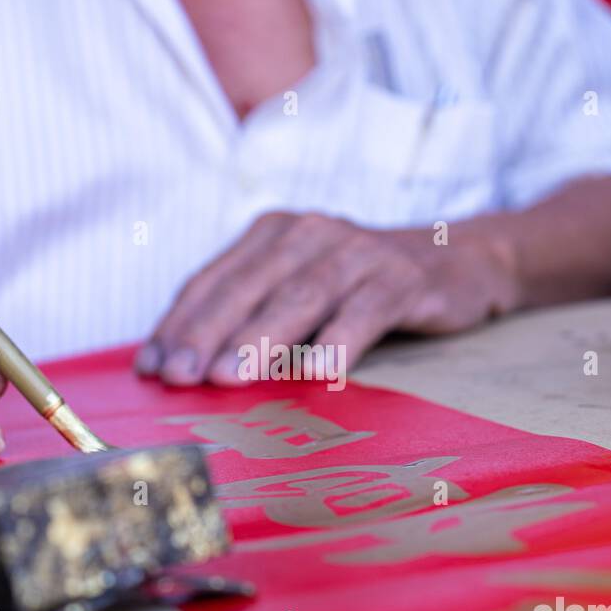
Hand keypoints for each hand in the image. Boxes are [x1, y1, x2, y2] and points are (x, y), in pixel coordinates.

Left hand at [135, 211, 518, 385]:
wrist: (460, 261)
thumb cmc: (362, 288)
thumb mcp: (303, 289)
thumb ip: (253, 315)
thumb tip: (186, 367)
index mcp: (274, 233)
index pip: (215, 278)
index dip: (179, 322)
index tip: (150, 368)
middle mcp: (311, 233)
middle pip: (250, 285)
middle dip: (208, 332)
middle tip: (179, 376)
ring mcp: (360, 252)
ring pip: (301, 295)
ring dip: (261, 338)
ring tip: (229, 377)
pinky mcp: (405, 278)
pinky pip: (367, 310)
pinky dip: (341, 340)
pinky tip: (319, 372)